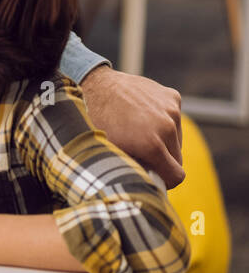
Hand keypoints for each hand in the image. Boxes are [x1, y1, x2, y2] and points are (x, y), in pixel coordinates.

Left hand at [79, 66, 183, 187]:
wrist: (96, 85)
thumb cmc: (98, 122)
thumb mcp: (111, 151)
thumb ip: (134, 170)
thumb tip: (150, 186)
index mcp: (152, 144)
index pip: (177, 176)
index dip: (166, 181)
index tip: (155, 178)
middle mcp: (166, 127)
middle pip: (177, 158)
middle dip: (163, 161)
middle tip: (142, 154)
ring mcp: (171, 110)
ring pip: (177, 139)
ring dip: (163, 141)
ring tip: (138, 132)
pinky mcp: (172, 97)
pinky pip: (174, 119)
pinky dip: (163, 121)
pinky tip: (142, 116)